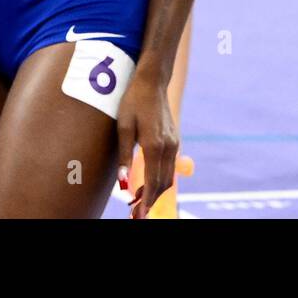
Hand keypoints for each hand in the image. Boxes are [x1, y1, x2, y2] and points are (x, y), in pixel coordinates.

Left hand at [116, 70, 177, 218]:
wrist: (152, 83)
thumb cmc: (133, 102)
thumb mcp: (123, 128)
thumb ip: (124, 157)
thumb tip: (123, 183)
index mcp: (155, 145)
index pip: (154, 182)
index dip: (146, 201)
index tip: (137, 214)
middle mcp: (168, 146)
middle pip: (163, 183)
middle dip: (151, 200)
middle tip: (136, 213)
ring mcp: (174, 143)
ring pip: (168, 177)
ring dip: (156, 191)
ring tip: (139, 201)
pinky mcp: (174, 140)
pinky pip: (169, 166)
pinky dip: (160, 179)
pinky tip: (147, 183)